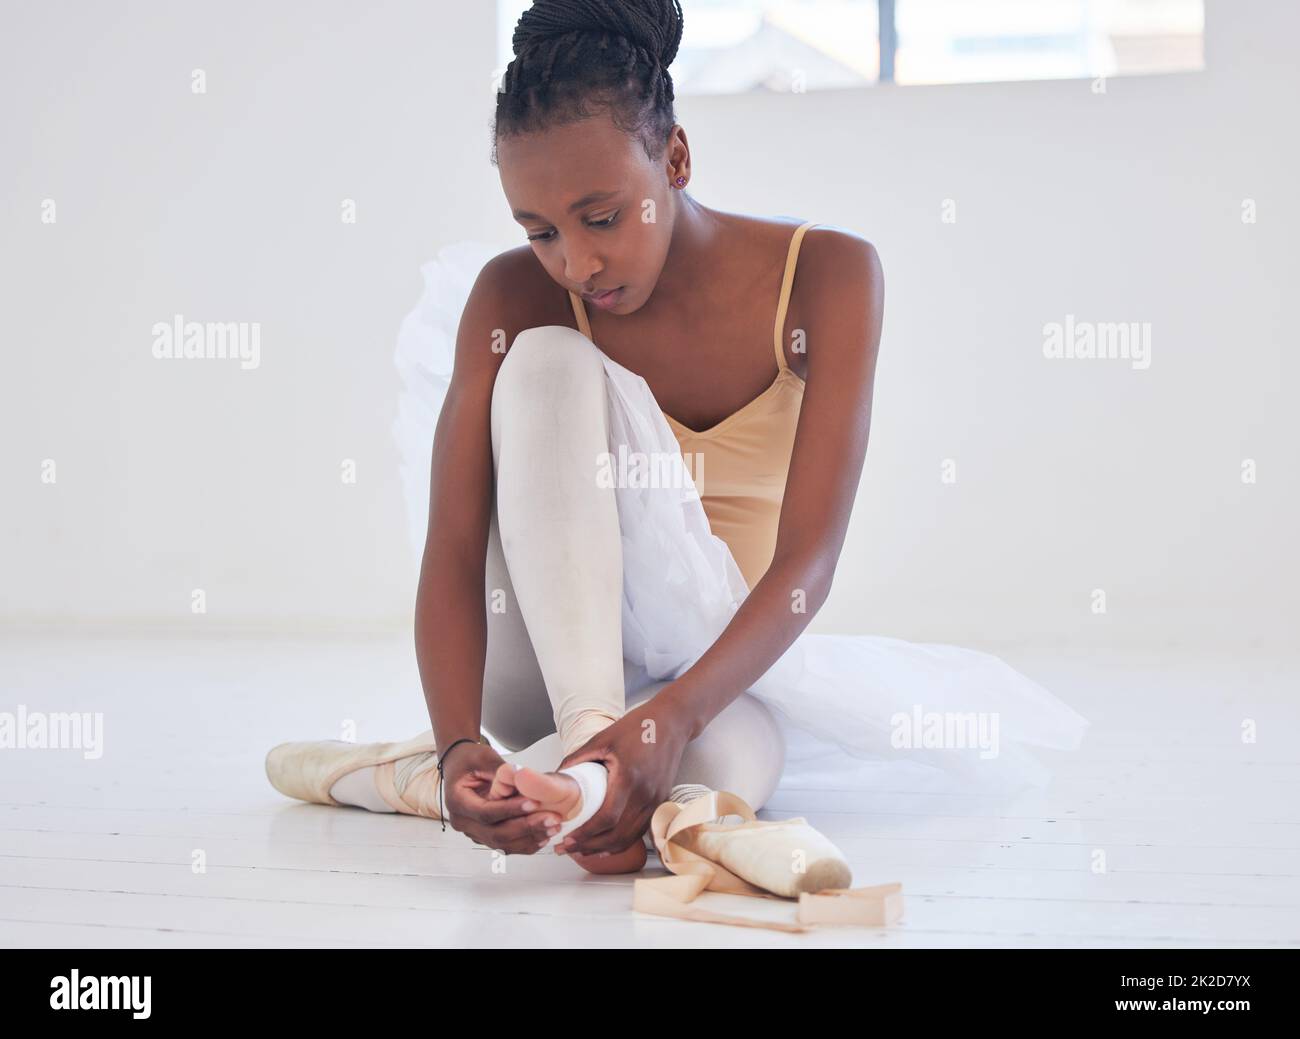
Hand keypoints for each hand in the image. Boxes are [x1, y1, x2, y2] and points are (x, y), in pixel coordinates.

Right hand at [439, 742, 558, 854]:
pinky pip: (505, 845)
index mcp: (457, 801)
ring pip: (502, 844)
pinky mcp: (485, 835)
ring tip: (553, 827)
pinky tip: (544, 835)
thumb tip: (521, 778)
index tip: (533, 803)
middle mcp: (463, 821)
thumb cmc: (469, 760)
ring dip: (529, 838)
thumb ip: (500, 769)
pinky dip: (525, 843)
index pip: (486, 813)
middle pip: (495, 833)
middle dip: (526, 827)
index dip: (510, 810)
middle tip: (551, 818)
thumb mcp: (483, 757)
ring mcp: (474, 831)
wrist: (460, 767)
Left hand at [553, 690, 691, 857]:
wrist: (672, 722)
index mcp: (629, 778)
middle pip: (617, 835)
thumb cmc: (637, 727)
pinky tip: (606, 841)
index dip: (585, 833)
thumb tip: (555, 777)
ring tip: (583, 849)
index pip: (606, 818)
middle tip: (568, 848)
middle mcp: (645, 794)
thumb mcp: (602, 739)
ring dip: (605, 847)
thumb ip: (577, 758)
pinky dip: (621, 840)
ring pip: (629, 837)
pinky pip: (640, 830)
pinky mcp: (660, 801)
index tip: (567, 839)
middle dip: (590, 846)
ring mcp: (656, 800)